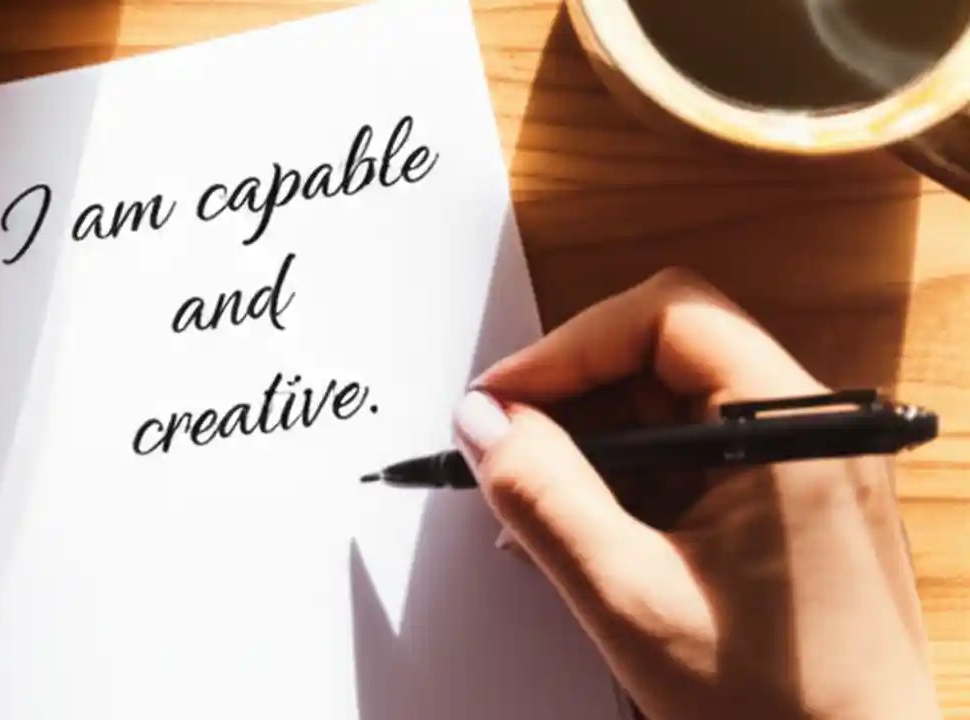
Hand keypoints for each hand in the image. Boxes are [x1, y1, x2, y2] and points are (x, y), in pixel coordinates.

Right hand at [456, 269, 939, 719]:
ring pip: (670, 409)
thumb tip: (481, 421)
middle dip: (573, 403)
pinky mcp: (789, 503)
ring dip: (592, 452)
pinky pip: (691, 460)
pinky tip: (585, 537)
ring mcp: (804, 466)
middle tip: (503, 454)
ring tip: (534, 519)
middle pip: (665, 358)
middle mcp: (809, 431)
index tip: (501, 397)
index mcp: (792, 431)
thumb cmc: (776, 711)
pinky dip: (628, 487)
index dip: (569, 347)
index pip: (668, 318)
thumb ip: (544, 497)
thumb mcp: (629, 597)